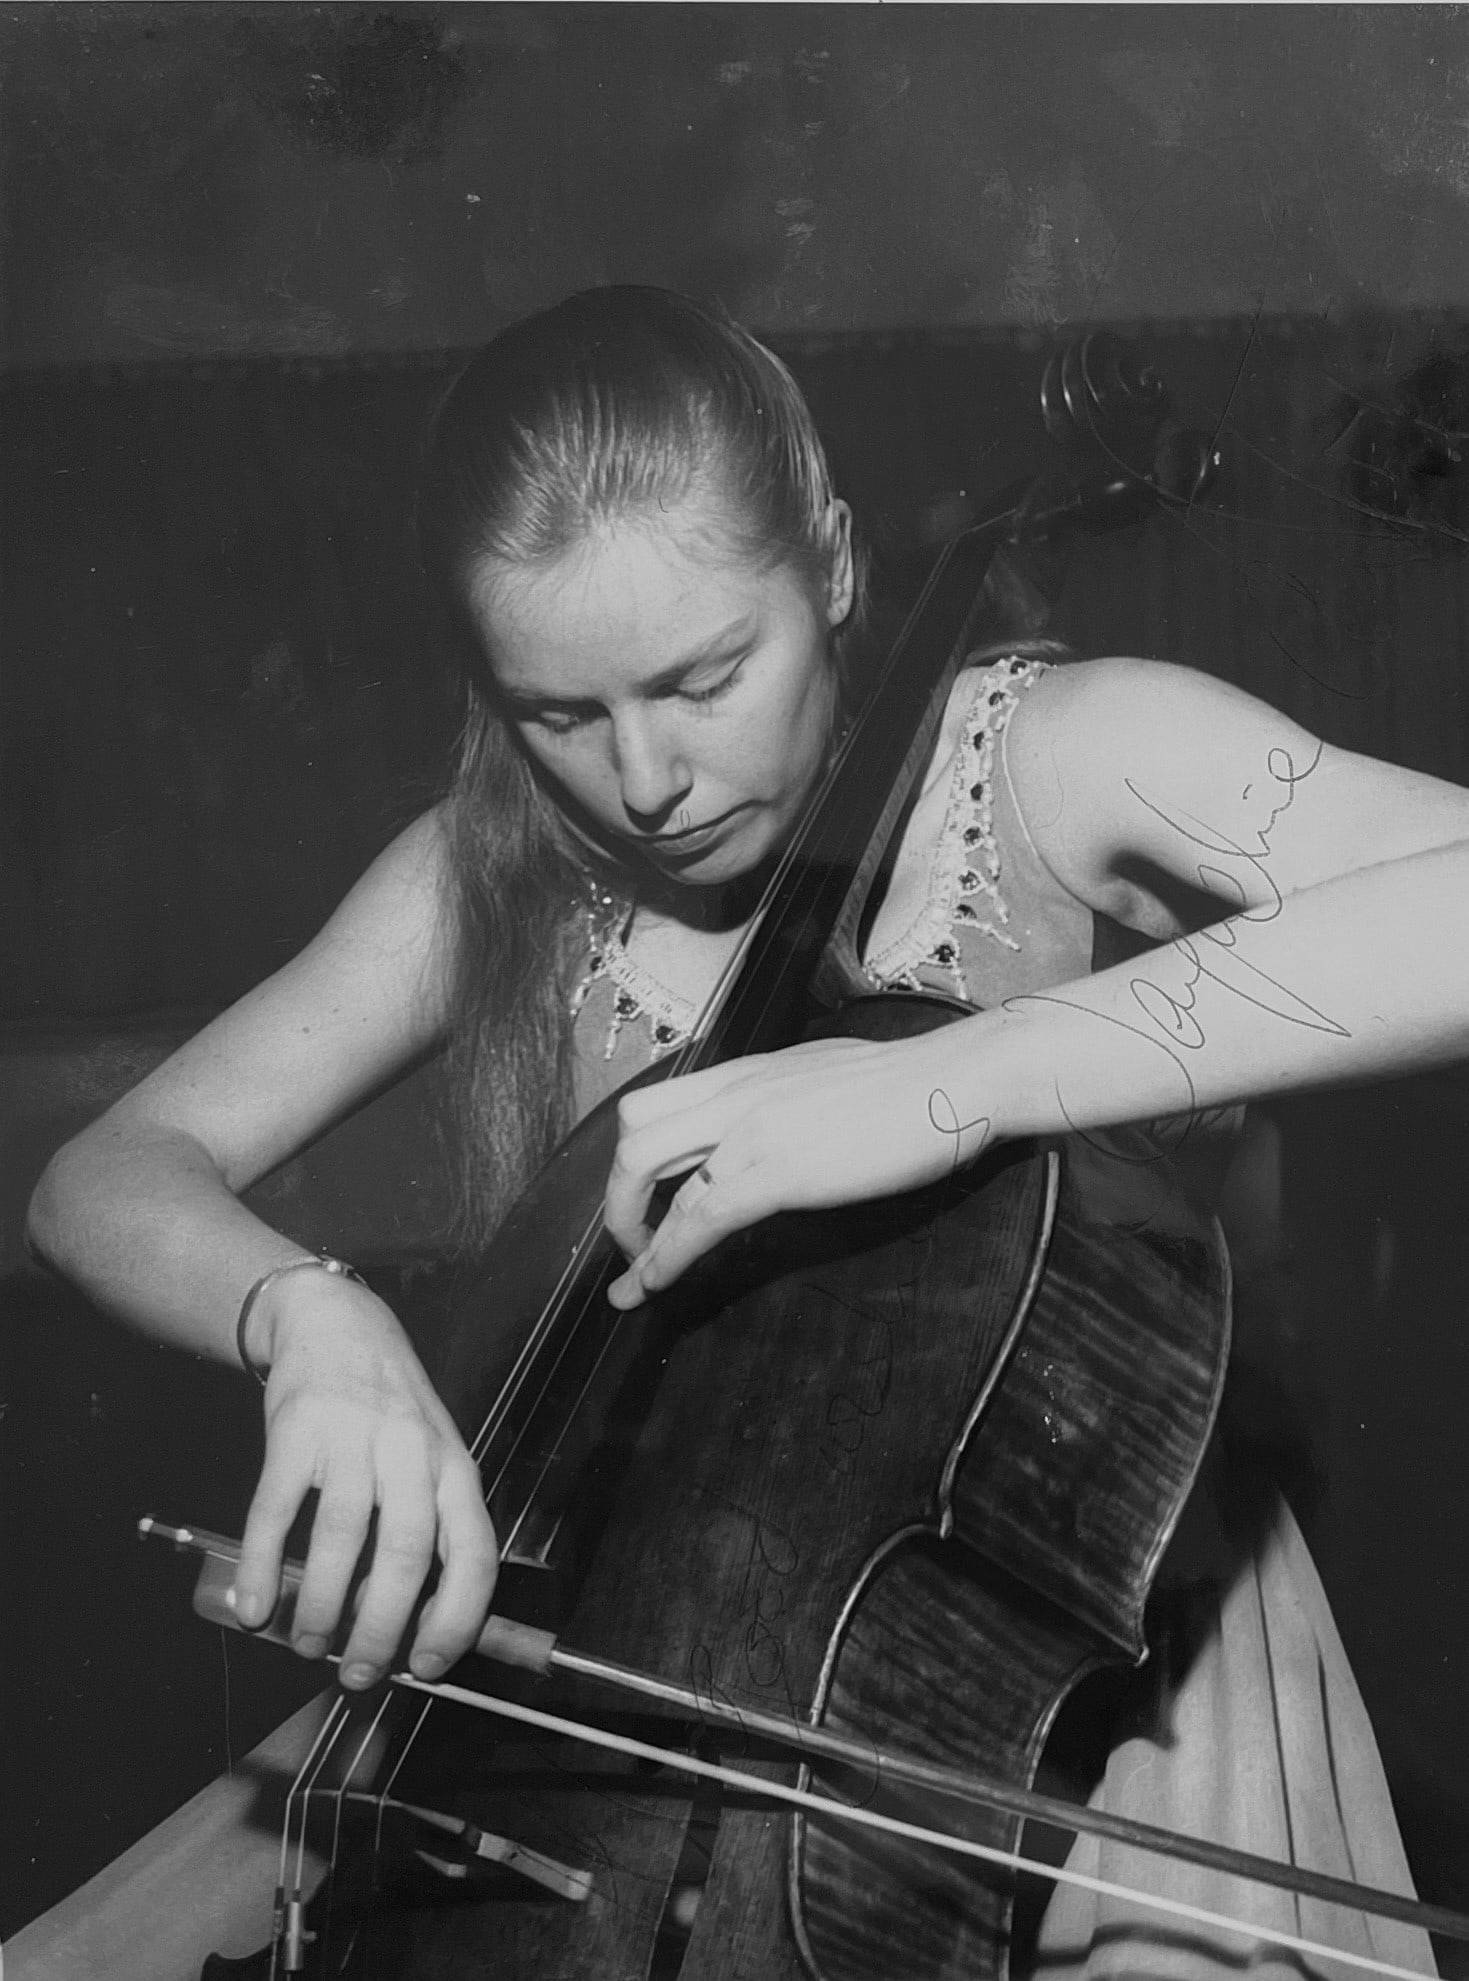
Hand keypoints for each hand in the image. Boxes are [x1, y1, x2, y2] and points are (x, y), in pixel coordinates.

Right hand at [231, 1272, 497, 1689]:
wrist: (334, 1322)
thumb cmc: (389, 1409)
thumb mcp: (430, 1457)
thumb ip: (426, 1527)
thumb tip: (405, 1627)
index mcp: (453, 1467)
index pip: (474, 1552)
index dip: (456, 1617)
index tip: (430, 1665)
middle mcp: (410, 1451)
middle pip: (405, 1553)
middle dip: (381, 1628)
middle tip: (360, 1674)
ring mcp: (352, 1437)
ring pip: (341, 1537)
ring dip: (320, 1606)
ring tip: (307, 1644)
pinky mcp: (295, 1429)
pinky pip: (275, 1511)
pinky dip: (261, 1567)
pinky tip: (254, 1606)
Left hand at [604, 1027, 996, 1307]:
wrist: (957, 1080)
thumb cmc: (911, 1084)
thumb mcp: (823, 1078)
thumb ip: (782, 1102)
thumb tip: (772, 1131)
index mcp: (745, 1074)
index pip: (654, 1106)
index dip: (631, 1161)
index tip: (638, 1206)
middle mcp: (734, 1094)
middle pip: (633, 1137)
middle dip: (619, 1199)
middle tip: (634, 1246)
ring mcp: (750, 1129)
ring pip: (646, 1171)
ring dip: (632, 1233)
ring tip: (638, 1277)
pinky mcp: (776, 1170)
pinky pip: (697, 1217)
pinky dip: (666, 1257)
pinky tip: (658, 1285)